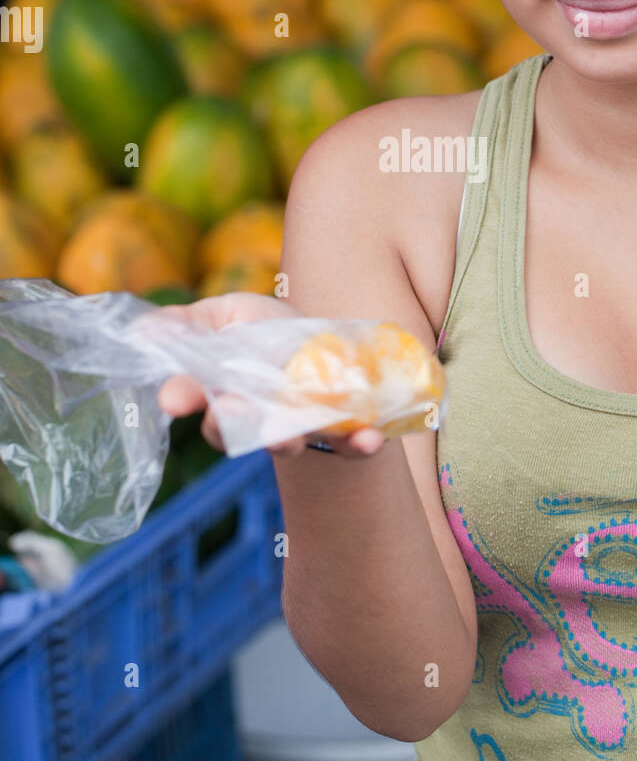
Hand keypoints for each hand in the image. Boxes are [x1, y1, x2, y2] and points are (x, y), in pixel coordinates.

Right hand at [154, 291, 385, 459]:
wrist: (334, 354)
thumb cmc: (270, 334)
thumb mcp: (228, 315)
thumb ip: (188, 323)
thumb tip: (140, 329)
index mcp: (221, 387)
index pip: (195, 396)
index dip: (183, 395)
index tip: (172, 397)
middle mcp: (257, 415)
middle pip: (235, 427)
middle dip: (231, 421)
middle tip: (230, 410)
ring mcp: (300, 426)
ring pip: (287, 442)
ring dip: (286, 439)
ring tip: (290, 434)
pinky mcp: (345, 434)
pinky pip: (351, 445)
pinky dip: (360, 443)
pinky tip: (371, 437)